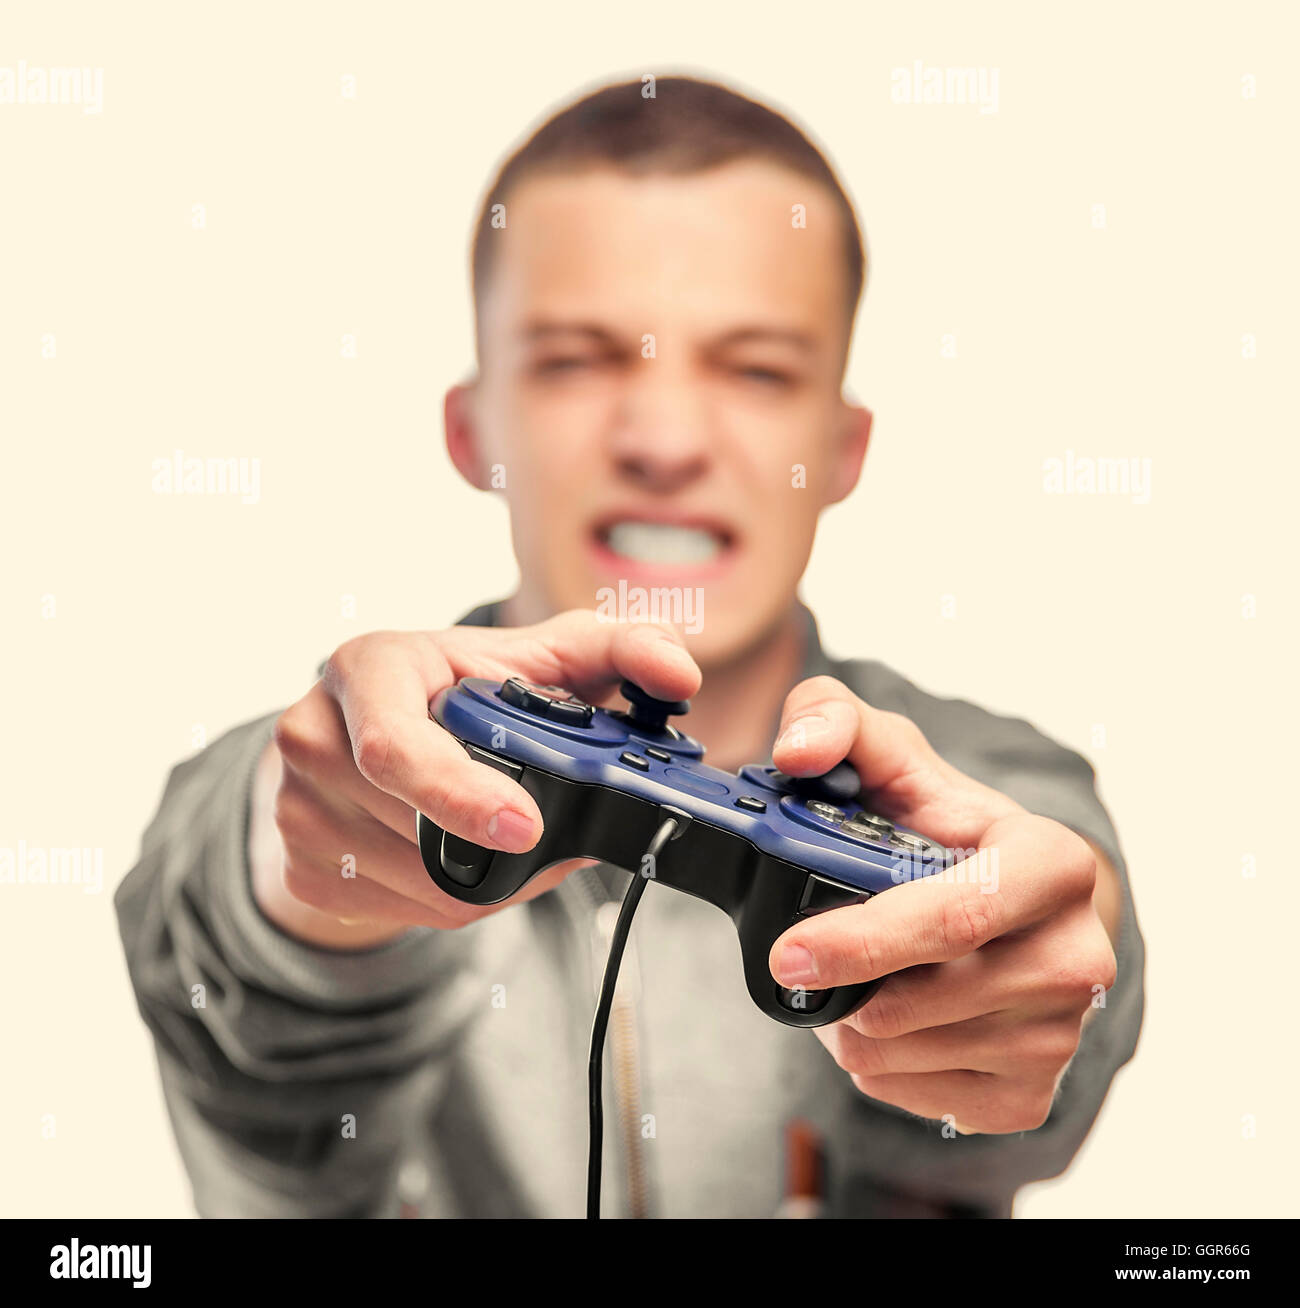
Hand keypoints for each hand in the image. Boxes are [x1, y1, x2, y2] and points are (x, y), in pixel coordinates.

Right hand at [251, 611, 699, 949]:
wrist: (366, 735)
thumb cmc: (459, 688)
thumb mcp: (538, 654)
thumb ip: (619, 649)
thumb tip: (678, 672)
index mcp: (368, 668)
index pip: (396, 745)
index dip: (460, 793)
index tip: (527, 826)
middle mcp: (312, 733)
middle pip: (412, 829)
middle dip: (498, 846)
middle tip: (547, 832)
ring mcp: (294, 807)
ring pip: (414, 884)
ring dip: (484, 879)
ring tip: (505, 834)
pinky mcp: (299, 868)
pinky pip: (400, 913)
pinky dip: (450, 901)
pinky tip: (460, 855)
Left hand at [766, 676, 1117, 1133]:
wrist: (1009, 904)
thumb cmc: (944, 828)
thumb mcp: (891, 754)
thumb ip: (833, 718)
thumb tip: (796, 750)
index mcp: (1052, 864)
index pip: (955, 919)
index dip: (862, 941)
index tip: (787, 952)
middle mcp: (1077, 954)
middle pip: (920, 1001)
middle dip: (844, 985)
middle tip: (809, 956)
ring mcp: (1063, 1033)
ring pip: (907, 1055)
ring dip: (854, 1023)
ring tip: (862, 976)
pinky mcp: (1034, 1095)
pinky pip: (916, 1098)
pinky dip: (879, 1064)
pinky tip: (892, 1018)